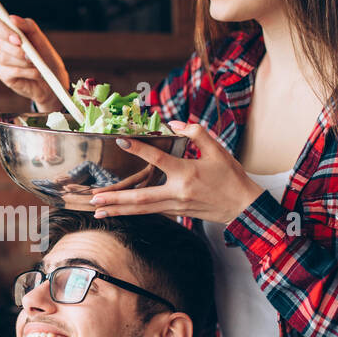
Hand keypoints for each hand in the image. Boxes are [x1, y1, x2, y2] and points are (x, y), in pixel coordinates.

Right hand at [0, 15, 68, 110]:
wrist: (53, 79)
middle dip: (17, 50)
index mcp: (11, 33)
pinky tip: (35, 73)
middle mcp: (4, 46)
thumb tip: (12, 18)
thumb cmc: (46, 56)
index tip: (18, 39)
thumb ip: (28, 26)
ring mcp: (2, 61)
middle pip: (0, 43)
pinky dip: (26, 72)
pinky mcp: (4, 75)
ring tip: (37, 66)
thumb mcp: (40, 38)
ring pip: (4, 58)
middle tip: (30, 56)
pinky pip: (10, 71)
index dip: (4, 30)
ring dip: (24, 62)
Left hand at [90, 122, 263, 224]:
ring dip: (118, 210)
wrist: (242, 207)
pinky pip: (149, 212)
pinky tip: (117, 213)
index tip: (121, 141)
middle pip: (141, 197)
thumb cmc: (230, 177)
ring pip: (141, 210)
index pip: (158, 160)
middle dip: (116, 199)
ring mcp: (175, 206)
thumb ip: (196, 133)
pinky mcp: (176, 212)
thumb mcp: (217, 150)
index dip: (140, 149)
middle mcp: (178, 192)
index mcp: (187, 173)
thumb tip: (173, 123)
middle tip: (94, 198)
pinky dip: (132, 213)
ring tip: (97, 211)